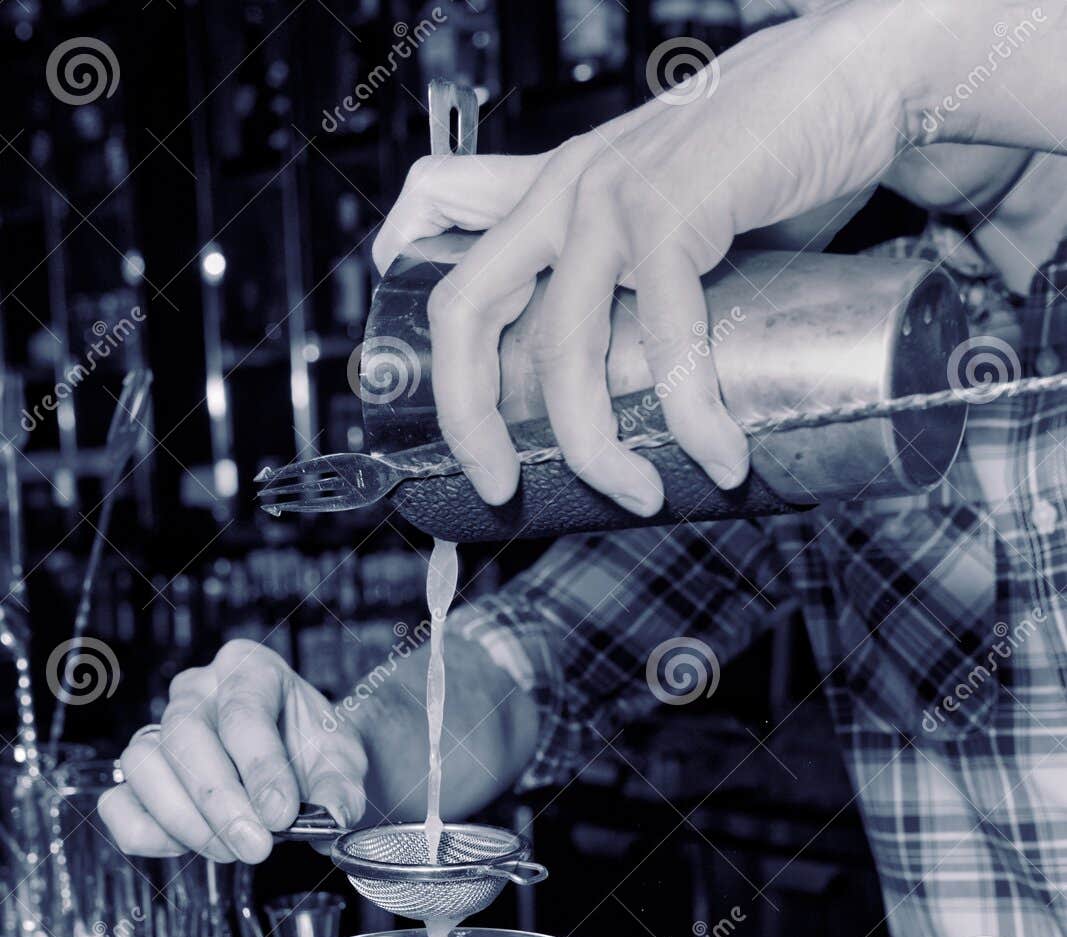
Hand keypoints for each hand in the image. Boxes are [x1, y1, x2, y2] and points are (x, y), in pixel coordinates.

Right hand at [99, 640, 368, 861]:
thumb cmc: (316, 753)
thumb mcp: (343, 764)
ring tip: (232, 849)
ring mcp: (160, 730)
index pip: (243, 711)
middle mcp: (196, 692)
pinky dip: (147, 833)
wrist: (304, 767)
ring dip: (186, 821)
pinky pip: (119, 804)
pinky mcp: (143, 776)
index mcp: (249, 669)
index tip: (281, 814)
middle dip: (219, 801)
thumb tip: (331, 820)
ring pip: (143, 766)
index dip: (260, 767)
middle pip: (185, 736)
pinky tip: (189, 848)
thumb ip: (340, 790)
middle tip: (255, 846)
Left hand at [374, 0, 913, 511]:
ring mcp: (611, 194)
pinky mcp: (673, 206)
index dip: (430, 338)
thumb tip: (629, 377)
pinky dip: (694, 414)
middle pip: (465, 311)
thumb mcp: (672, 218)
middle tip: (503, 489)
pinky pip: (665, 335)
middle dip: (470, 420)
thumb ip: (632, 275)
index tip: (453, 421)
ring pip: (563, 347)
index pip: (444, 249)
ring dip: (597, 447)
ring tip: (640, 497)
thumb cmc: (768, 161)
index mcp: (551, 192)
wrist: (854, 83)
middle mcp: (564, 188)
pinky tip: (720, 454)